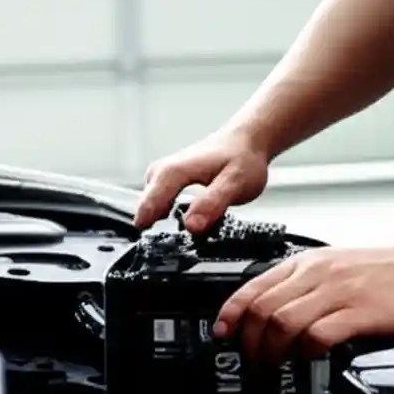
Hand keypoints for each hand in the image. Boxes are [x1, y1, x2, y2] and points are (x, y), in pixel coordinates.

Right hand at [134, 129, 269, 233]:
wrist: (246, 141)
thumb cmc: (241, 158)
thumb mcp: (234, 184)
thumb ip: (212, 204)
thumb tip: (191, 226)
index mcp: (172, 172)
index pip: (148, 208)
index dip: (153, 234)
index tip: (165, 253)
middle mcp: (161, 172)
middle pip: (147, 212)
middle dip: (161, 232)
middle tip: (185, 245)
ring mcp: (161, 175)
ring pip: (152, 209)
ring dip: (166, 225)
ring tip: (190, 232)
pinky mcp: (167, 181)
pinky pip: (159, 204)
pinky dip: (170, 217)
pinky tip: (189, 221)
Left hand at [214, 243, 393, 364]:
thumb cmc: (388, 272)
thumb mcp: (335, 268)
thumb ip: (305, 287)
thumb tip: (274, 317)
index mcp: (306, 262)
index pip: (253, 285)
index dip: (231, 314)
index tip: (223, 334)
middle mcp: (317, 273)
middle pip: (262, 309)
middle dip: (250, 342)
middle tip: (253, 362)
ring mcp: (337, 292)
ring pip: (283, 322)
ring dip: (272, 352)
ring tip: (275, 367)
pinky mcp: (359, 312)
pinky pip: (318, 334)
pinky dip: (305, 352)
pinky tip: (309, 358)